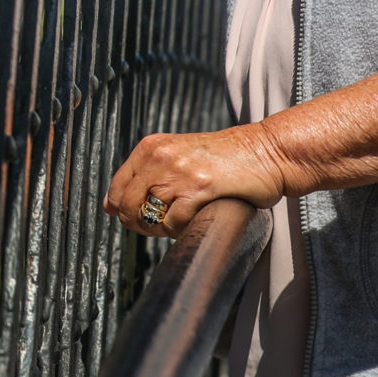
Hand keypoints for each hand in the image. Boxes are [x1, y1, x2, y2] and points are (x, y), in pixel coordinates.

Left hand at [102, 124, 290, 238]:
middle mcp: (160, 156)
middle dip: (142, 224)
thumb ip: (144, 177)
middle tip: (164, 225)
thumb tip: (110, 205)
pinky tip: (196, 218)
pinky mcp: (200, 187)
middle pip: (128, 206)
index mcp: (150, 147)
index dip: (124, 211)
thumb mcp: (177, 156)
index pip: (116, 189)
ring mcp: (179, 171)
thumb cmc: (225, 158)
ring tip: (184, 218)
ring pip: (149, 216)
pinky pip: (174, 222)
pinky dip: (182, 229)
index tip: (141, 218)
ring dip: (164, 228)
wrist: (267, 151)